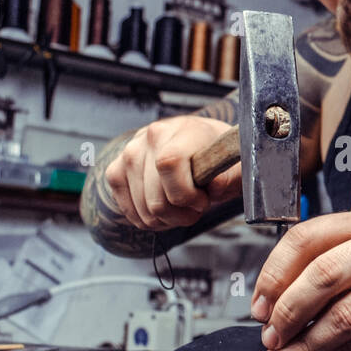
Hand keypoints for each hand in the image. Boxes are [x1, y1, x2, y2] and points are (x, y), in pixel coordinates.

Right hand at [104, 116, 239, 229]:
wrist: (201, 144)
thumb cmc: (218, 158)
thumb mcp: (234, 166)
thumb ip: (228, 177)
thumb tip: (213, 186)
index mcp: (182, 130)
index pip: (169, 164)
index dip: (186, 194)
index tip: (203, 201)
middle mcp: (149, 138)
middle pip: (156, 198)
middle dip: (181, 214)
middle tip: (196, 207)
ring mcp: (129, 153)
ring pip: (143, 210)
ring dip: (167, 219)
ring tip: (182, 208)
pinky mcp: (116, 171)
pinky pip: (128, 211)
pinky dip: (149, 220)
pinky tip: (165, 211)